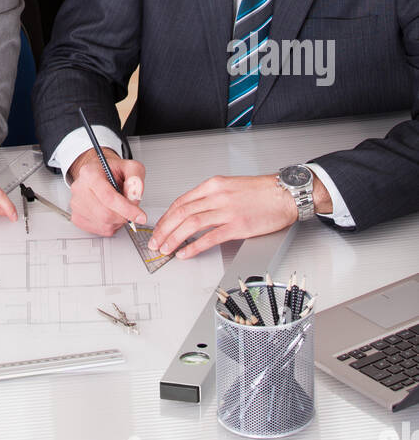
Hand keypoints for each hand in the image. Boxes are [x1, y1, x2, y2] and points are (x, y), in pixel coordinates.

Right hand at [67, 149, 146, 236]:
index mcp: (90, 173)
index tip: (140, 216)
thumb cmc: (112, 171)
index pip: (108, 196)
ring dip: (118, 220)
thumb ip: (136, 178)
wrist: (98, 174)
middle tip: (130, 208)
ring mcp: (76, 204)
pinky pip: (100, 229)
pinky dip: (111, 225)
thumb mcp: (129, 167)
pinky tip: (111, 213)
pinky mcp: (77, 217)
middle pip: (106, 213)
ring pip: (104, 223)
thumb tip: (135, 194)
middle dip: (124, 216)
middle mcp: (80, 188)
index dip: (127, 209)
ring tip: (119, 207)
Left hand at [148, 174, 298, 260]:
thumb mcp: (231, 187)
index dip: (166, 217)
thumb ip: (212, 198)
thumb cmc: (261, 192)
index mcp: (213, 185)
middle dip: (164, 229)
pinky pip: (209, 238)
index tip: (159, 227)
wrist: (285, 194)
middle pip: (181, 212)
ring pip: (190, 224)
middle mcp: (217, 196)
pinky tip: (185, 253)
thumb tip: (194, 212)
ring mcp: (226, 211)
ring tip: (166, 249)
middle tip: (155, 242)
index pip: (181, 201)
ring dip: (174, 238)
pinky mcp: (237, 226)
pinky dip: (193, 247)